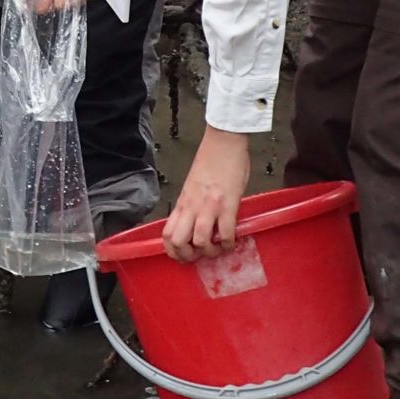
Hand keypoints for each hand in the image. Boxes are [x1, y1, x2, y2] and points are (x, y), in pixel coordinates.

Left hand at [162, 127, 251, 261]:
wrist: (223, 142)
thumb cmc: (211, 160)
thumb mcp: (193, 186)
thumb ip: (192, 204)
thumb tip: (196, 222)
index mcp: (183, 202)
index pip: (167, 234)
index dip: (172, 251)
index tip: (184, 255)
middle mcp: (191, 207)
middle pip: (178, 242)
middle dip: (188, 257)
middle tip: (200, 256)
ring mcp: (209, 206)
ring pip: (200, 241)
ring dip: (210, 252)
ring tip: (218, 249)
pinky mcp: (228, 204)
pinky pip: (226, 234)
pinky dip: (229, 244)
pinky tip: (233, 241)